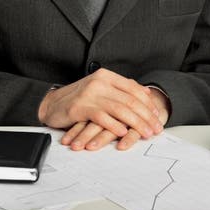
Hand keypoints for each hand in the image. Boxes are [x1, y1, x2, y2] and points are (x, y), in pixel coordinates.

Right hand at [37, 68, 163, 138]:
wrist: (52, 104)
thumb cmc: (79, 99)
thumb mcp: (101, 89)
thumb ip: (121, 89)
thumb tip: (146, 91)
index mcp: (106, 75)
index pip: (133, 88)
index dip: (147, 103)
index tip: (157, 116)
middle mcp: (99, 81)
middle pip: (130, 99)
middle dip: (146, 116)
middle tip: (156, 128)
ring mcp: (90, 93)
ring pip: (120, 108)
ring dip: (135, 123)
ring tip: (145, 134)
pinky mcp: (81, 107)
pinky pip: (102, 117)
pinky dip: (114, 125)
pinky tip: (123, 133)